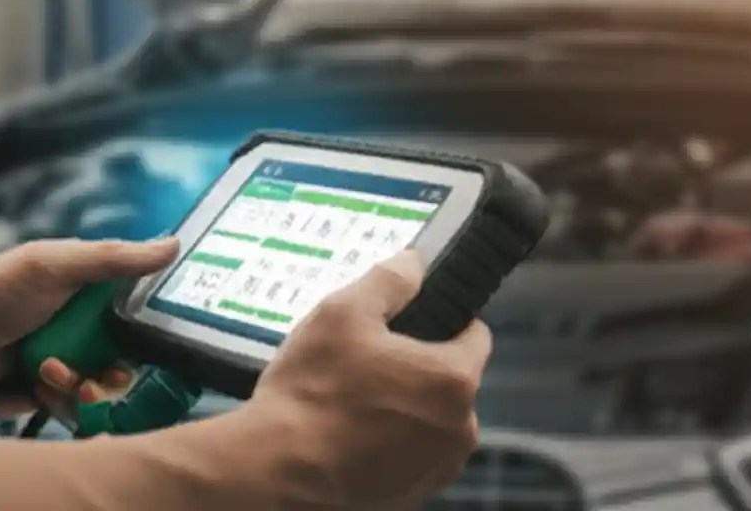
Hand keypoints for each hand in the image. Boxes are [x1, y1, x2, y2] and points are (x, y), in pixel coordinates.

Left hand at [0, 238, 178, 415]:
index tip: (164, 328)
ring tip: (58, 376)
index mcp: (85, 286)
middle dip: (121, 362)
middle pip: (130, 348)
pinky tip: (41, 387)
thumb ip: (114, 258)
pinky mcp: (47, 392)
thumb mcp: (54, 266)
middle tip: (111, 369)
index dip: (155, 314)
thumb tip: (173, 245)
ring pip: (107, 381)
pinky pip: (78, 405)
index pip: (138, 298)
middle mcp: (79, 321)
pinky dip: (66, 400)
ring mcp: (64, 357)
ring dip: (89, 383)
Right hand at [246, 250, 491, 508]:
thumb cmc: (311, 391)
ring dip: (407, 409)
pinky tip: (352, 436)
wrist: (275, 472)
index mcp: (454, 379)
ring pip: (433, 420)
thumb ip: (389, 282)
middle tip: (368, 363)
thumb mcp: (343, 313)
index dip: (443, 322)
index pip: (475, 335)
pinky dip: (392, 445)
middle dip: (419, 369)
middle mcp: (459, 429)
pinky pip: (413, 456)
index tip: (407, 325)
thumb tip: (415, 262)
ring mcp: (438, 469)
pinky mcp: (412, 496)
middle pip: (452, 380)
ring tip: (354, 402)